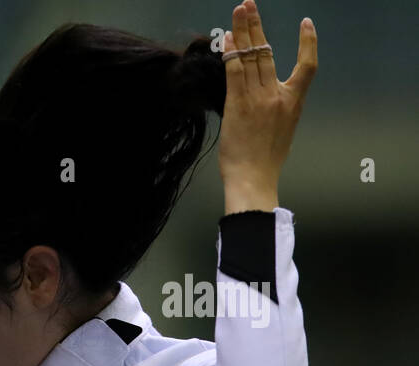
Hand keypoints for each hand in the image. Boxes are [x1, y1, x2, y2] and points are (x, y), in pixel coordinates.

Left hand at [217, 0, 317, 213]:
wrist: (254, 178)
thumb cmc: (265, 162)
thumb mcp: (282, 132)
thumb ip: (277, 110)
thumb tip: (266, 100)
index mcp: (294, 102)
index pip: (308, 66)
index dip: (309, 43)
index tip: (307, 24)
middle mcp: (278, 95)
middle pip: (268, 53)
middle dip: (257, 27)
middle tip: (250, 5)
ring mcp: (259, 98)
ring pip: (251, 57)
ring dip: (242, 32)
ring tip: (239, 11)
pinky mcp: (238, 104)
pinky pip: (235, 71)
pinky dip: (230, 53)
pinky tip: (226, 39)